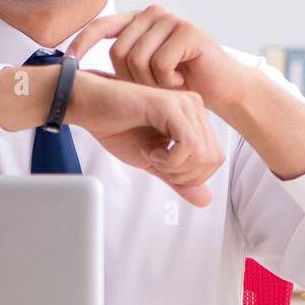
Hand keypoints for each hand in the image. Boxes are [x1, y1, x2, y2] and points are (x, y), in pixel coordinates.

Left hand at [64, 4, 251, 114]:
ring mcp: (170, 19)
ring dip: (152, 83)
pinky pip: (160, 63)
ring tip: (171, 84)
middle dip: (132, 80)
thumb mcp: (146, 73)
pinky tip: (183, 80)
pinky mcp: (188, 31)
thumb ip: (122, 64)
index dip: (82, 43)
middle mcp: (152, 14)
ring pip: (138, 59)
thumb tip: (80, 69)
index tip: (69, 62)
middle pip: (118, 51)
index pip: (101, 26)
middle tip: (155, 88)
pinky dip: (168, 81)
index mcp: (138, 20)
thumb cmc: (182, 83)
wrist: (223, 89)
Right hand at [67, 70, 223, 207]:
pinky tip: (149, 150)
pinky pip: (188, 144)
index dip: (189, 176)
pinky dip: (169, 159)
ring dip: (173, 167)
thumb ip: (179, 179)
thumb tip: (206, 200)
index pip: (214, 159)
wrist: (89, 105)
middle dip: (182, 174)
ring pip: (202, 154)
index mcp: (194, 118)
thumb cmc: (118, 127)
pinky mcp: (170, 106)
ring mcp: (185, 104)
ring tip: (151, 155)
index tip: (161, 166)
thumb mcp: (154, 162)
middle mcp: (195, 107)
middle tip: (155, 163)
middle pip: (212, 159)